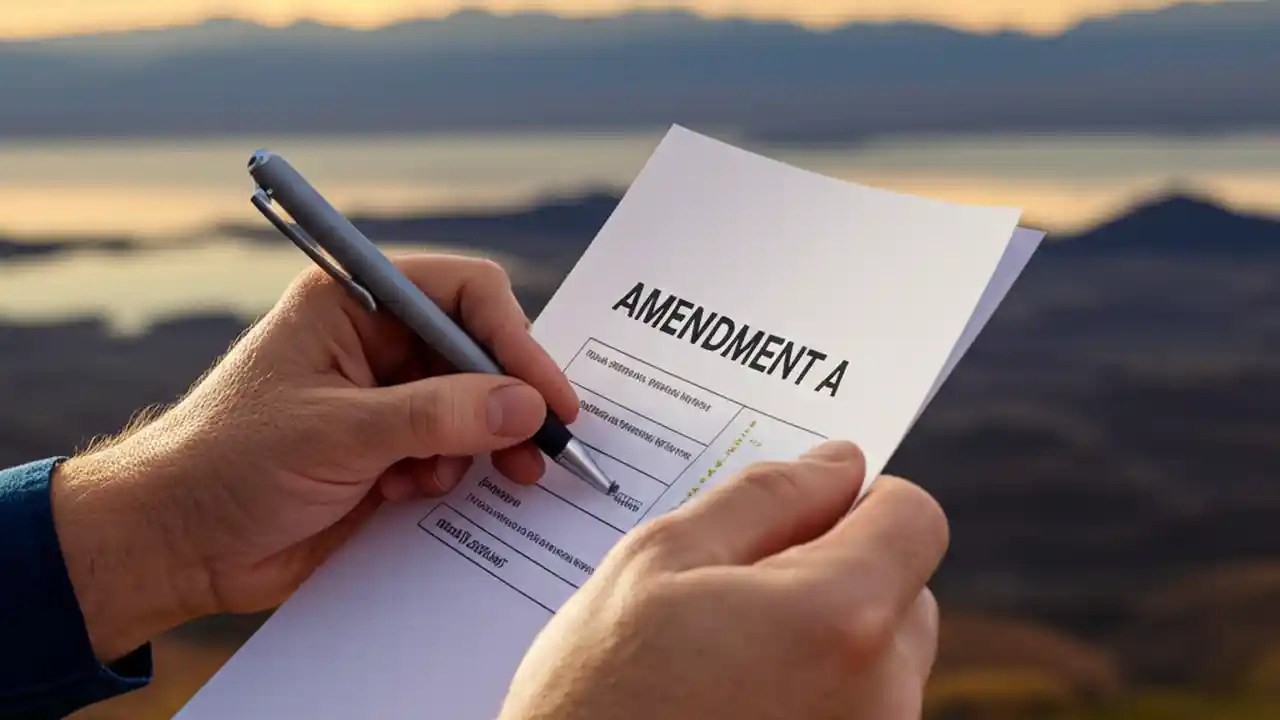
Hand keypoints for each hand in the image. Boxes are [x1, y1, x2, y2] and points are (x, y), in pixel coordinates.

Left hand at [51, 255, 577, 660]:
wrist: (177, 543)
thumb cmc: (231, 464)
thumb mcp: (340, 432)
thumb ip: (438, 415)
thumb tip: (527, 406)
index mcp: (353, 302)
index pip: (463, 294)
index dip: (514, 339)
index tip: (547, 397)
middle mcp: (375, 339)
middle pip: (479, 350)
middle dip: (507, 401)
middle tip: (540, 450)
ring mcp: (384, 396)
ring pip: (474, 406)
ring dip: (477, 445)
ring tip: (457, 479)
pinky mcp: (388, 449)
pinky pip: (452, 450)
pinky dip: (448, 474)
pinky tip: (407, 494)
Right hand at [500, 442, 947, 719]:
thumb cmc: (597, 701)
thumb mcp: (657, 565)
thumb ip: (763, 499)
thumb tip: (839, 464)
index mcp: (841, 620)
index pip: (914, 518)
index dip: (861, 501)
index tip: (805, 515)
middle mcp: (884, 697)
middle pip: (903, 592)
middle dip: (837, 576)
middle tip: (737, 597)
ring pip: (880, 661)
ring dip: (823, 644)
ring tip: (723, 665)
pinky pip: (857, 714)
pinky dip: (813, 698)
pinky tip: (735, 708)